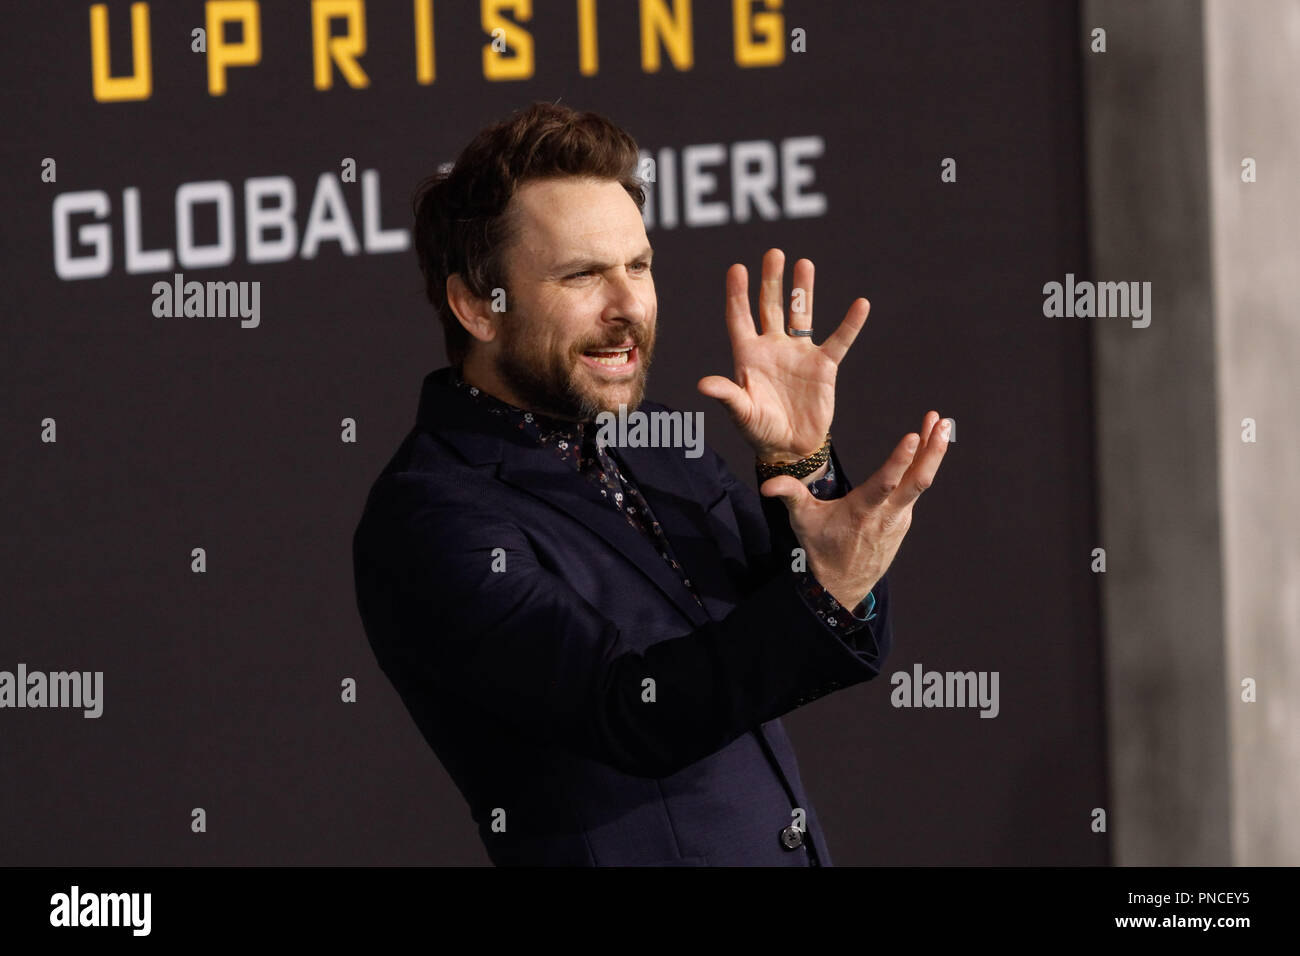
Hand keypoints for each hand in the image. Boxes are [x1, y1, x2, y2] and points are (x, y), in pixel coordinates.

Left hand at [698, 248, 869, 461]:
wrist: (790, 448)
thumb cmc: (759, 431)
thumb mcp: (741, 413)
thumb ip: (727, 395)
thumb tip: (703, 384)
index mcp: (748, 356)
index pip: (740, 318)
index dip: (738, 294)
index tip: (737, 269)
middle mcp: (772, 348)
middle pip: (770, 307)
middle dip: (771, 281)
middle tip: (774, 253)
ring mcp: (798, 354)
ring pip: (801, 314)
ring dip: (802, 290)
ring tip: (803, 263)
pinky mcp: (824, 366)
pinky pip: (839, 340)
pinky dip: (850, 324)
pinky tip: (861, 305)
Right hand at [761, 412, 950, 608]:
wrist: (842, 586)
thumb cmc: (821, 549)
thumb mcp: (802, 522)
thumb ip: (789, 496)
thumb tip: (768, 485)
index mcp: (862, 511)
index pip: (885, 483)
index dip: (901, 460)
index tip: (915, 436)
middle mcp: (887, 515)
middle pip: (917, 481)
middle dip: (933, 450)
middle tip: (943, 422)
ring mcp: (899, 519)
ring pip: (920, 483)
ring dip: (933, 453)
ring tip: (941, 424)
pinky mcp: (903, 521)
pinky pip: (915, 491)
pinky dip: (922, 467)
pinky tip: (928, 448)